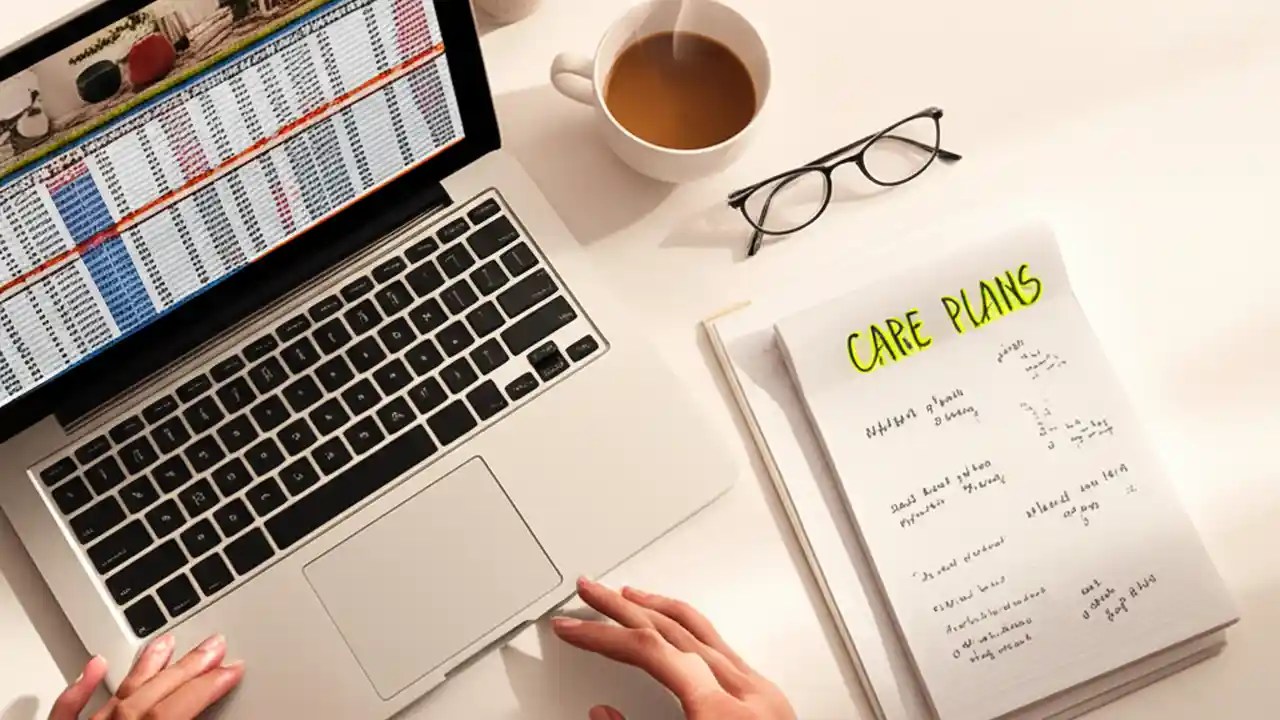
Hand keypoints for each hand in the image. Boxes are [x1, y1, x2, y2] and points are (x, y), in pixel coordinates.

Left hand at [49, 634, 243, 719]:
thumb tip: (213, 715)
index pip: (179, 706)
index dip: (210, 685)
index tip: (234, 669)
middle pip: (154, 692)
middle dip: (189, 666)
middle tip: (216, 643)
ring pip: (118, 692)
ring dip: (147, 666)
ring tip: (169, 641)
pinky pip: (68, 710)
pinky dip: (81, 686)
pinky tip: (95, 664)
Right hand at [553, 577, 796, 719]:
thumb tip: (601, 714)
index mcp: (724, 715)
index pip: (651, 651)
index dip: (604, 636)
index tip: (572, 629)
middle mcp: (749, 696)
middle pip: (675, 631)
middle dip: (624, 608)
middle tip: (589, 592)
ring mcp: (764, 697)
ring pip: (704, 633)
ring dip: (659, 610)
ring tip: (629, 597)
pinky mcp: (770, 705)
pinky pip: (723, 649)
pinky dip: (691, 630)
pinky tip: (677, 630)